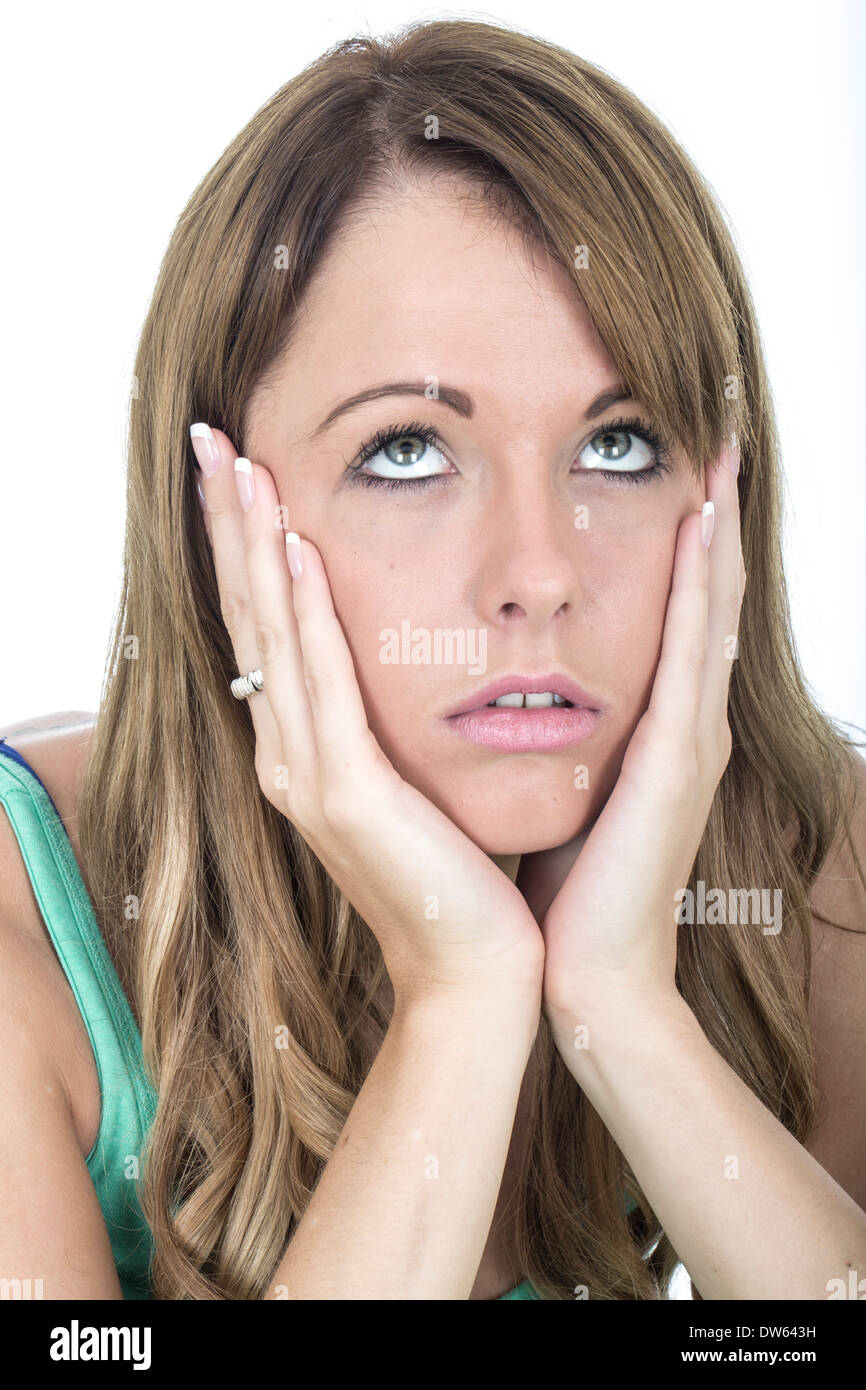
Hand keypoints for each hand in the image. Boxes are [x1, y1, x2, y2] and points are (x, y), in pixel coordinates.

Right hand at [191, 425, 544, 1006]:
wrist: (478, 970)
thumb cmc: (458, 875)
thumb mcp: (413, 782)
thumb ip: (385, 723)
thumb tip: (400, 656)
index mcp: (306, 752)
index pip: (267, 629)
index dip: (246, 548)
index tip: (241, 471)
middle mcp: (289, 757)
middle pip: (250, 618)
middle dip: (231, 526)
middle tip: (211, 441)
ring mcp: (308, 778)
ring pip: (274, 640)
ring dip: (256, 549)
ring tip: (242, 469)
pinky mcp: (346, 796)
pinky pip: (322, 689)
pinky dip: (306, 618)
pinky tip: (300, 554)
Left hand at [539, 437, 744, 1020]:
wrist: (582, 976)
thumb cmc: (562, 887)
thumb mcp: (562, 787)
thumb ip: (558, 733)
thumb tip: (510, 687)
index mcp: (655, 722)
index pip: (674, 605)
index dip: (682, 534)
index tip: (675, 460)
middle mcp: (686, 717)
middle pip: (705, 589)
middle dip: (711, 505)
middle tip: (716, 418)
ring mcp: (693, 735)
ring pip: (712, 603)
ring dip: (716, 521)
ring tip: (720, 441)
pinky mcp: (680, 759)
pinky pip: (693, 651)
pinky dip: (702, 583)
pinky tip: (702, 521)